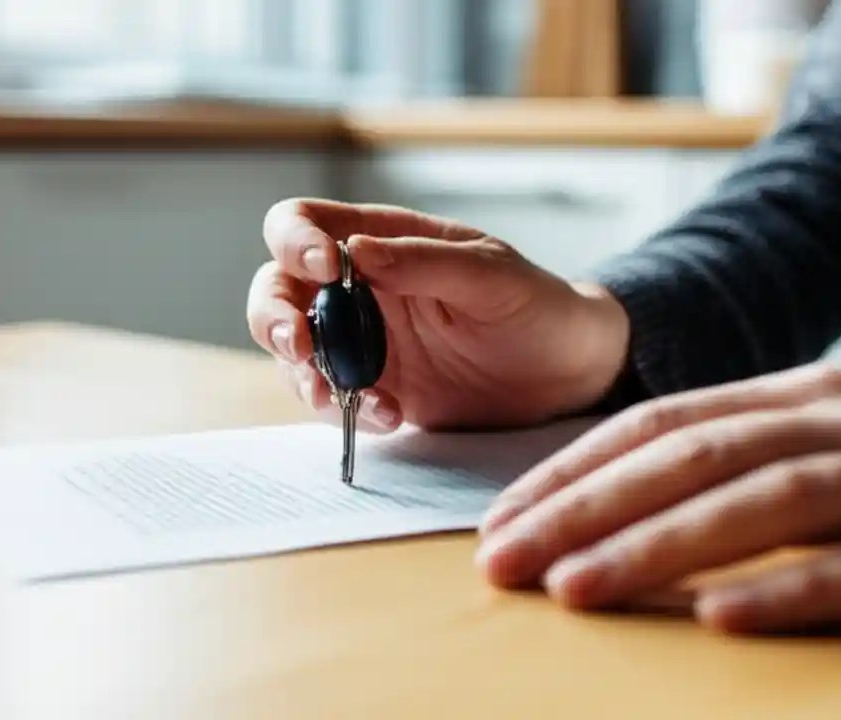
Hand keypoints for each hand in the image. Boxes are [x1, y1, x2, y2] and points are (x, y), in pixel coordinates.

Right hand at [247, 198, 629, 429]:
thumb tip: (353, 252)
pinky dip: (344, 410)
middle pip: (277, 288)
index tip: (323, 270)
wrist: (567, 374)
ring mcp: (362, 341)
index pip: (303, 222)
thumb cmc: (536, 306)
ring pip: (294, 349)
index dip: (294, 242)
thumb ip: (423, 263)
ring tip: (337, 396)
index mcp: (382, 240)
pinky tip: (388, 416)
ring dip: (303, 373)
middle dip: (273, 317)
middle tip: (298, 346)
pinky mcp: (374, 387)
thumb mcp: (490, 275)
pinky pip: (333, 397)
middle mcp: (358, 288)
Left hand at [476, 365, 840, 633]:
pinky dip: (798, 591)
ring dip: (662, 546)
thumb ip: (740, 459)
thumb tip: (611, 503)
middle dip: (586, 508)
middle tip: (504, 562)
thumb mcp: (833, 444)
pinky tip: (725, 620)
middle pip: (695, 456)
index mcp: (805, 392)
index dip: (572, 470)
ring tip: (578, 589)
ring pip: (770, 502)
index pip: (660, 421)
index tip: (497, 521)